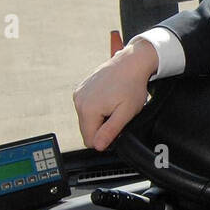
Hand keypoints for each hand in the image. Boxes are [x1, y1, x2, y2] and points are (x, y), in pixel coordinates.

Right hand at [73, 36, 158, 150]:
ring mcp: (78, 94)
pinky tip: (108, 98)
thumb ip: (110, 131)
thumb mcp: (126, 112)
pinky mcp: (80, 89)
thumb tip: (98, 146)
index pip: (90, 141)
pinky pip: (85, 108)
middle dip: (102, 128)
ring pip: (86, 120)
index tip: (117, 126)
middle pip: (87, 131)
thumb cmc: (132, 86)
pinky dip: (96, 108)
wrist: (130, 62)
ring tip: (114, 104)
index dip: (105, 139)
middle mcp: (78, 101)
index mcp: (88, 109)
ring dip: (99, 118)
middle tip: (117, 114)